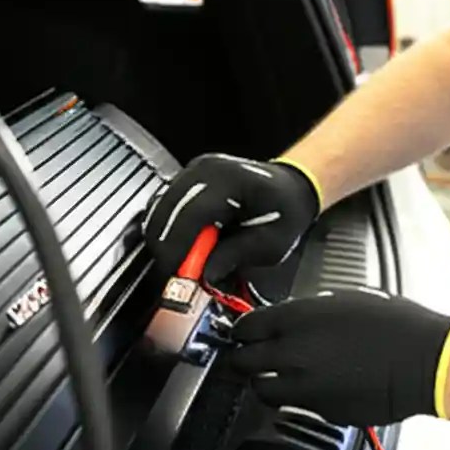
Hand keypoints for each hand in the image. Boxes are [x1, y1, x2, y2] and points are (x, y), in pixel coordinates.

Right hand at [143, 154, 321, 279]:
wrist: (290, 188)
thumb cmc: (286, 211)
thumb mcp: (271, 243)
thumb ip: (235, 257)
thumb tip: (204, 277)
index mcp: (228, 180)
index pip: (190, 216)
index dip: (178, 250)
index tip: (177, 278)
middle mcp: (204, 170)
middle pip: (166, 212)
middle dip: (167, 250)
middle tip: (177, 279)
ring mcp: (192, 172)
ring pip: (159, 211)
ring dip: (167, 242)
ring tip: (187, 265)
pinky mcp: (186, 181)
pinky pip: (165, 208)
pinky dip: (170, 232)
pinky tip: (189, 248)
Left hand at [230, 289, 449, 427]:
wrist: (425, 361)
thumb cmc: (396, 325)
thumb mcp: (346, 299)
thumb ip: (308, 310)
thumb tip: (289, 317)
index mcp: (298, 319)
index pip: (245, 326)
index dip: (242, 329)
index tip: (244, 331)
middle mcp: (293, 354)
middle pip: (243, 361)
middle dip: (246, 356)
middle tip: (253, 353)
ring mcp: (304, 386)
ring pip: (262, 389)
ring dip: (266, 380)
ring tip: (282, 373)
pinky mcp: (320, 410)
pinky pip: (295, 404)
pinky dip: (299, 395)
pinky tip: (318, 383)